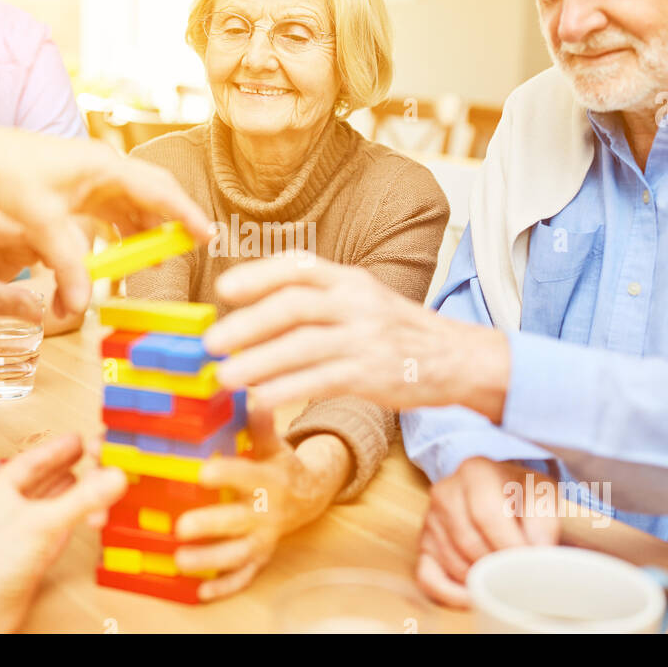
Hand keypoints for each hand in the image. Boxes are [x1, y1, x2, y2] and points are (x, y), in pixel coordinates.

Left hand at [0, 129, 213, 317]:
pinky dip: (127, 228)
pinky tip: (126, 250)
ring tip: (158, 258)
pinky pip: (118, 207)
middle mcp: (107, 166)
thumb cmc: (8, 174)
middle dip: (176, 220)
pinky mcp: (84, 184)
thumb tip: (82, 305)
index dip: (187, 214)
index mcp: (106, 167)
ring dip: (149, 228)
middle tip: (195, 246)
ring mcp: (97, 174)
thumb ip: (65, 266)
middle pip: (156, 192)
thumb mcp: (40, 223)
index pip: (160, 190)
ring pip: (137, 202)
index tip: (207, 236)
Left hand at [0, 434, 126, 631]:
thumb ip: (81, 499)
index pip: (31, 461)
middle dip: (66, 468)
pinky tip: (76, 517)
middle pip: (42, 480)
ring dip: (70, 493)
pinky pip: (54, 528)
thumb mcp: (43, 522)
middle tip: (87, 455)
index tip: (76, 440)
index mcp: (1, 492)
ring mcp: (19, 533)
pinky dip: (69, 518)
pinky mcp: (29, 556)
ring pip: (49, 504)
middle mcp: (8, 510)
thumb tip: (113, 476)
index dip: (55, 449)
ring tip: (85, 481)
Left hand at [170, 408, 349, 600]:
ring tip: (180, 560)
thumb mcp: (273, 443)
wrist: (310, 495)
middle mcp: (266, 512)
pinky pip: (244, 576)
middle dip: (210, 525)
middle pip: (238, 521)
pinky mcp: (260, 556)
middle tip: (181, 527)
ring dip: (210, 559)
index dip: (227, 474)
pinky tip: (200, 591)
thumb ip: (259, 423)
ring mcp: (263, 537)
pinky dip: (225, 586)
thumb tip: (250, 392)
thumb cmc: (280, 465)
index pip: (247, 475)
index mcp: (268, 479)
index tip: (203, 472)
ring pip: (238, 553)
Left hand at [203, 257, 509, 419]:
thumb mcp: (359, 299)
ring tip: (224, 376)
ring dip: (258, 362)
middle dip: (247, 324)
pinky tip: (260, 399)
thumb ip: (313, 301)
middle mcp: (357, 302)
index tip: (223, 289)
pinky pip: (321, 380)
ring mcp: (366, 338)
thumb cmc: (393, 330)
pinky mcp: (373, 374)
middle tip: (211, 342)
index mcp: (349, 279)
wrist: (455, 357)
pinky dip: (287, 389)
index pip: (298, 267)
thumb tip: (247, 314)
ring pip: (303, 346)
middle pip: (294, 306)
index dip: (258, 275)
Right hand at [415, 457, 559, 607]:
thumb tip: (537, 552)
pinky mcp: (423, 547)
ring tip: (505, 582)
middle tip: (521, 577)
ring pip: (453, 562)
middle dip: (497, 565)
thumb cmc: (519, 495)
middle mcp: (445, 492)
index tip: (529, 563)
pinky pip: (428, 579)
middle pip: (469, 541)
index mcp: (475, 471)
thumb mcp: (541, 493)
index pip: (487, 515)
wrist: (497, 490)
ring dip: (480, 579)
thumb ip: (544, 519)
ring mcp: (430, 521)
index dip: (509, 545)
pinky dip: (452, 595)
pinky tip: (475, 597)